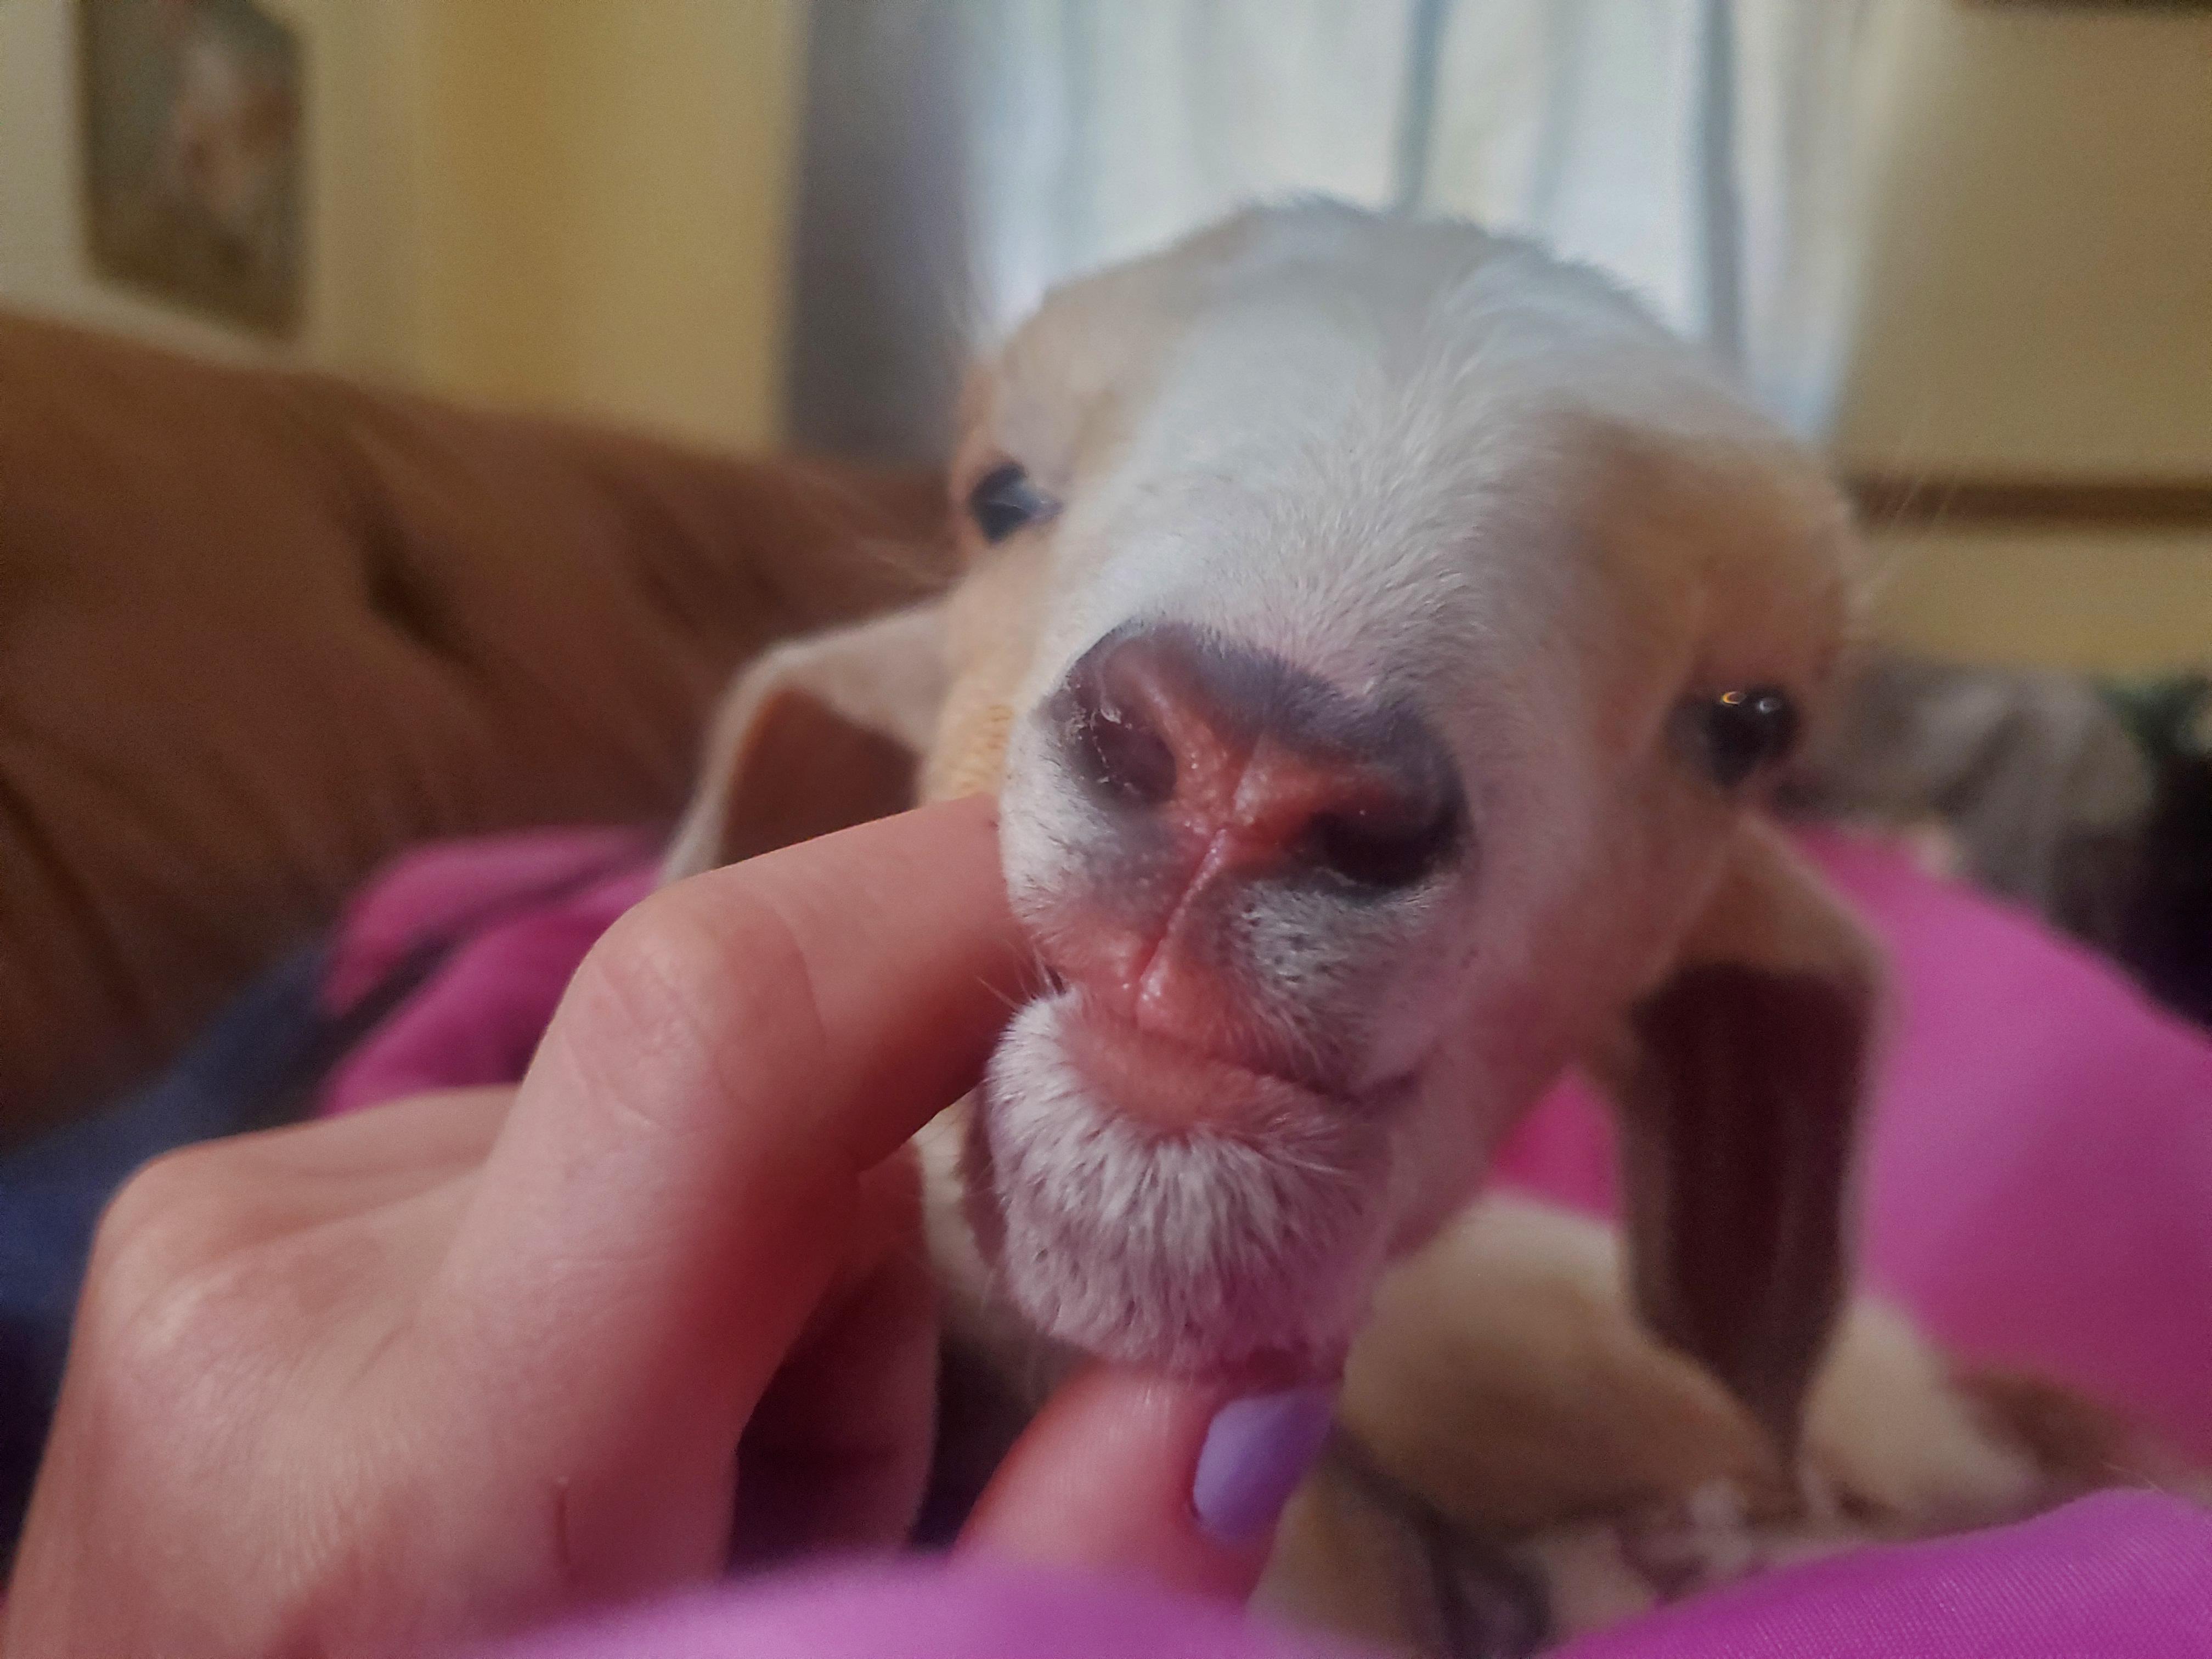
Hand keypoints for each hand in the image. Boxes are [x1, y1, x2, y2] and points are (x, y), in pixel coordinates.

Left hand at [3, 800, 1306, 1657]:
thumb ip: (1056, 1581)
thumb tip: (1265, 1333)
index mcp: (426, 1489)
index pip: (723, 1024)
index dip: (981, 902)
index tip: (1188, 940)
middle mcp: (278, 1305)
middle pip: (737, 1073)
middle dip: (892, 1218)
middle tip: (851, 1473)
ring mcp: (213, 1243)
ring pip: (655, 1108)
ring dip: (758, 1264)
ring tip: (671, 1499)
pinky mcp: (206, 1219)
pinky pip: (544, 1142)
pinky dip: (635, 1262)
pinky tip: (558, 1447)